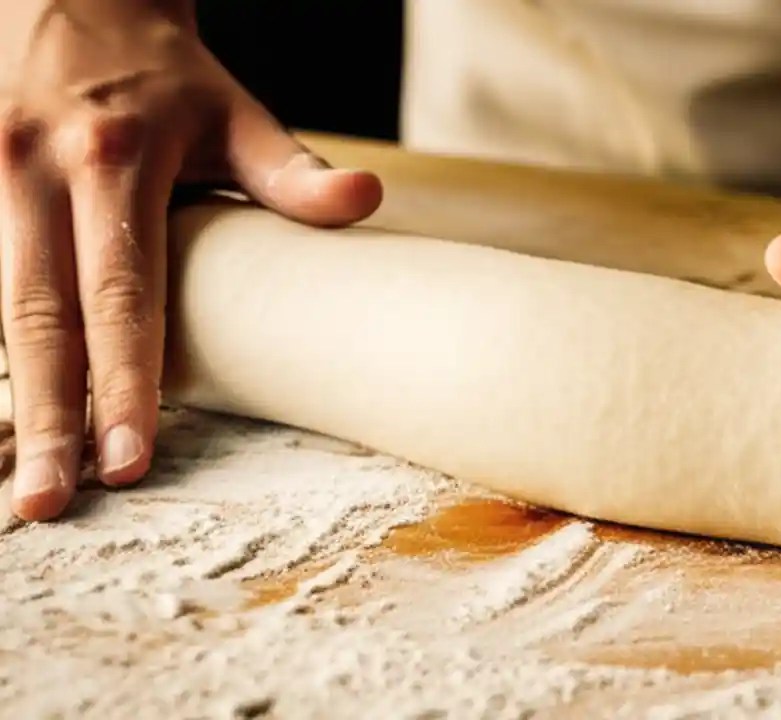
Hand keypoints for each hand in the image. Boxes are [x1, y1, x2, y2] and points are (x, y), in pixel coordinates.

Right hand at [0, 2, 381, 520]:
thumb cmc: (161, 69)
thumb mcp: (230, 108)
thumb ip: (289, 169)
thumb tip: (368, 202)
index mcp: (110, 160)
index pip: (120, 292)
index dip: (124, 381)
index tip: (132, 460)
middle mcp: (33, 172)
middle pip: (37, 320)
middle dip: (45, 420)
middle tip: (52, 505)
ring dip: (11, 399)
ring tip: (22, 482)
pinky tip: (10, 414)